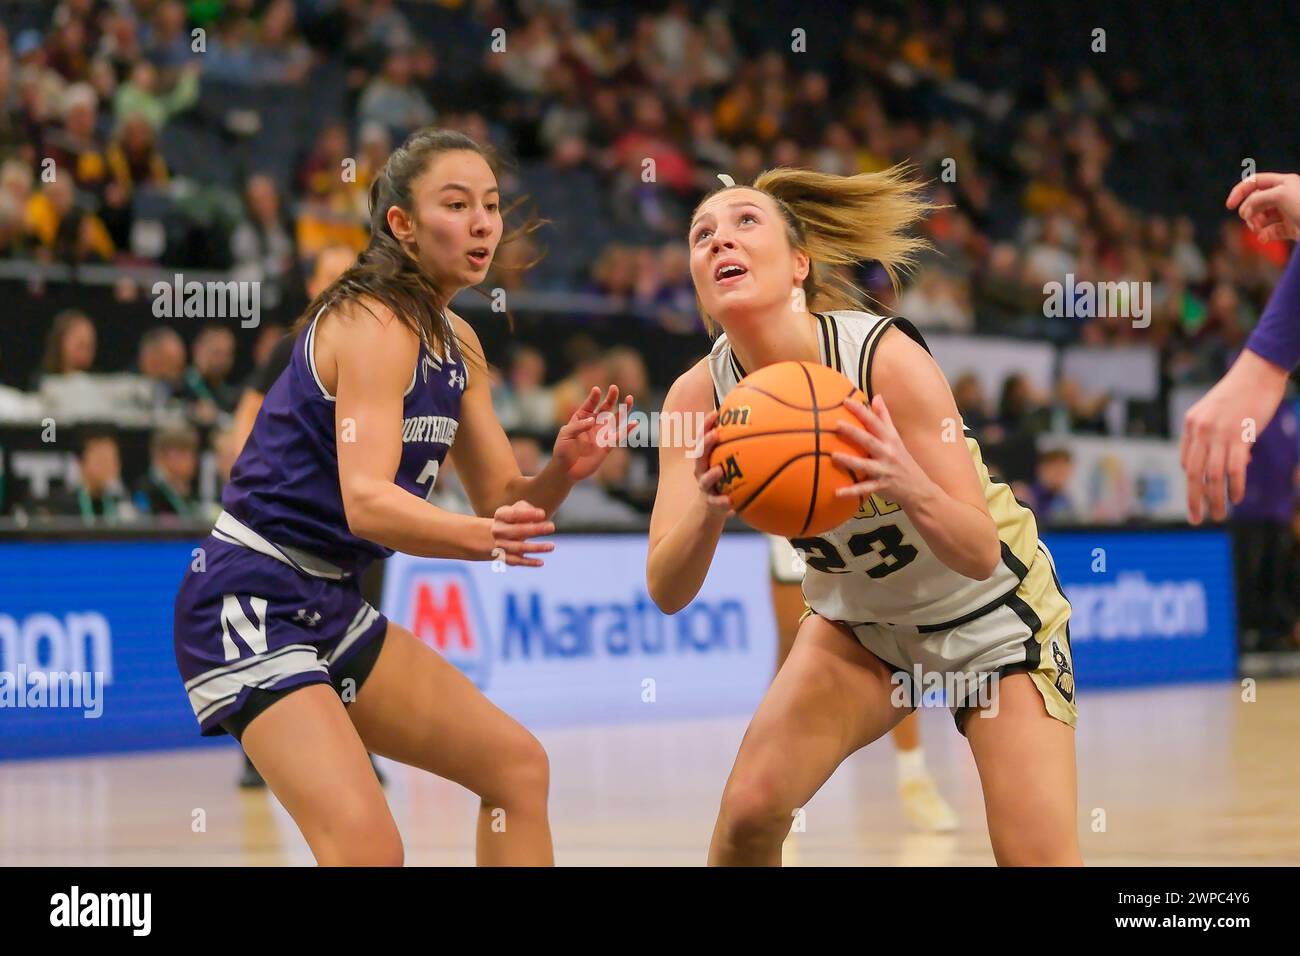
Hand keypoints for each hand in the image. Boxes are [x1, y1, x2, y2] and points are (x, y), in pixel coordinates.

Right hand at [485, 500, 554, 567]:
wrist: (499, 535)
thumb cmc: (515, 518)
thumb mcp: (519, 508)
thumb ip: (527, 509)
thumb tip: (540, 515)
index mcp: (501, 515)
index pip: (514, 514)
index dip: (528, 514)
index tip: (543, 514)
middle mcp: (498, 530)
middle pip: (517, 530)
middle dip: (535, 529)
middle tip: (552, 527)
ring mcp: (501, 545)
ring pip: (519, 548)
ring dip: (536, 547)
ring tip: (552, 546)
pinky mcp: (505, 558)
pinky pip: (517, 561)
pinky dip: (529, 562)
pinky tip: (541, 562)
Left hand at [551, 385, 633, 480]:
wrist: (567, 470)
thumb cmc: (562, 450)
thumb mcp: (566, 434)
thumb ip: (578, 426)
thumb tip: (593, 420)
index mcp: (581, 418)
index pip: (589, 405)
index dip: (594, 397)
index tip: (597, 390)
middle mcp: (593, 424)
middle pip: (605, 408)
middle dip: (610, 398)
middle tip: (614, 388)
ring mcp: (601, 434)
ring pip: (615, 419)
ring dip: (623, 409)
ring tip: (630, 399)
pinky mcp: (607, 446)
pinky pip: (619, 436)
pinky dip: (627, 430)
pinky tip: (635, 422)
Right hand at [693, 408, 733, 516]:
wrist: (709, 511)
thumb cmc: (722, 482)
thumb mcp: (727, 465)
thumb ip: (737, 449)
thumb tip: (759, 426)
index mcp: (706, 459)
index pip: (703, 438)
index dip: (707, 425)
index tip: (716, 413)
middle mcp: (702, 471)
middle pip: (699, 455)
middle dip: (705, 444)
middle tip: (715, 435)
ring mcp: (705, 488)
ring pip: (704, 481)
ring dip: (710, 475)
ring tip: (719, 470)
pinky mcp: (711, 504)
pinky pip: (716, 504)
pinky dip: (722, 503)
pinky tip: (730, 503)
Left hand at [831, 394, 930, 507]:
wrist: (919, 488)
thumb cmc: (902, 459)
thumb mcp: (896, 438)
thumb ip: (884, 418)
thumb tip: (876, 396)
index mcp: (890, 439)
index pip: (875, 422)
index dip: (861, 411)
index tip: (845, 401)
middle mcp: (888, 453)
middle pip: (869, 440)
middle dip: (854, 432)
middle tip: (836, 424)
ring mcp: (885, 470)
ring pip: (865, 465)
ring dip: (850, 461)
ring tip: (833, 456)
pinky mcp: (882, 486)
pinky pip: (865, 489)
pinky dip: (851, 491)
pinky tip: (837, 492)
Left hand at [1181, 350, 1287, 523]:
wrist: (1258, 371)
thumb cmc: (1241, 392)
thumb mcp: (1217, 413)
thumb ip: (1217, 437)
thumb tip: (1232, 465)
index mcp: (1191, 424)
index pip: (1187, 462)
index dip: (1194, 481)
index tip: (1201, 494)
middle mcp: (1200, 430)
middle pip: (1193, 475)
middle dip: (1194, 500)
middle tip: (1196, 519)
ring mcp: (1219, 433)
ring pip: (1213, 476)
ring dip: (1215, 499)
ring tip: (1219, 515)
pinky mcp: (1240, 435)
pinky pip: (1234, 469)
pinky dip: (1235, 487)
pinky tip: (1237, 498)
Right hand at [1227, 172, 1299, 242]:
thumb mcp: (1279, 194)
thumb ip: (1257, 199)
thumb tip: (1245, 211)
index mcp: (1283, 183)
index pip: (1254, 182)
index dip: (1239, 192)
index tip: (1230, 206)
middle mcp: (1284, 196)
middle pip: (1255, 202)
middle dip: (1248, 212)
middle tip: (1251, 221)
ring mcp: (1287, 213)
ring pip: (1261, 218)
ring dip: (1255, 225)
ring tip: (1258, 231)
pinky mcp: (1291, 228)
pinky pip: (1270, 231)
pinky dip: (1264, 235)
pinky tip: (1265, 238)